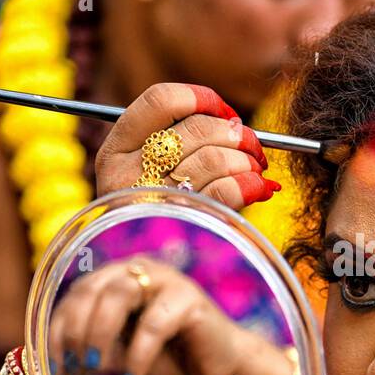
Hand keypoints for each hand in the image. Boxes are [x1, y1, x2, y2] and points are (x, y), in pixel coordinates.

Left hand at [48, 256, 249, 374]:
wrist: (222, 365)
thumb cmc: (169, 357)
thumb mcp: (119, 356)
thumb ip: (91, 353)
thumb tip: (56, 364)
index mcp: (119, 277)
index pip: (77, 292)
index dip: (59, 327)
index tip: (54, 364)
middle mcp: (141, 269)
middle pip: (92, 288)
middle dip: (75, 330)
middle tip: (75, 366)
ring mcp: (167, 279)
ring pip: (119, 294)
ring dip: (99, 334)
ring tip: (95, 368)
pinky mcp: (190, 299)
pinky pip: (153, 325)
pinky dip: (136, 356)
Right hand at [94, 83, 280, 207]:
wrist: (141, 276)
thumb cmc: (153, 215)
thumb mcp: (146, 175)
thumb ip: (180, 143)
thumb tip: (235, 124)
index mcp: (115, 150)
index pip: (160, 100)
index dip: (201, 98)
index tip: (224, 110)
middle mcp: (127, 173)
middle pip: (196, 128)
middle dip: (236, 133)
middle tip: (252, 147)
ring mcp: (153, 201)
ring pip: (214, 157)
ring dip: (246, 160)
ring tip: (254, 170)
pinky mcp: (182, 224)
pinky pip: (225, 191)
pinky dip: (250, 184)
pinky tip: (259, 188)